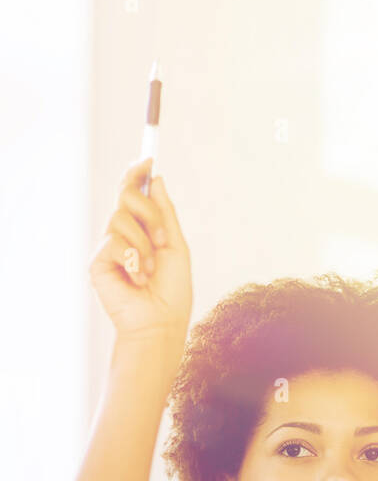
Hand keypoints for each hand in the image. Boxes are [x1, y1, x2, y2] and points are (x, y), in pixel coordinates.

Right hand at [89, 159, 191, 365]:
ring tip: (151, 270)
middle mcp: (123, 234)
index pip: (133, 194)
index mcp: (143, 229)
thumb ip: (165, 213)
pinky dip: (131, 258)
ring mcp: (109, 247)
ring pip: (120, 218)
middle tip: (162, 237)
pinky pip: (113, 240)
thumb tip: (156, 179)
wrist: (160, 322)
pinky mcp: (98, 262)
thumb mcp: (176, 246)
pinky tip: (137, 278)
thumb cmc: (172, 292)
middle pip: (125, 195)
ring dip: (144, 243)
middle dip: (148, 211)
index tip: (147, 158)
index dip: (136, 174)